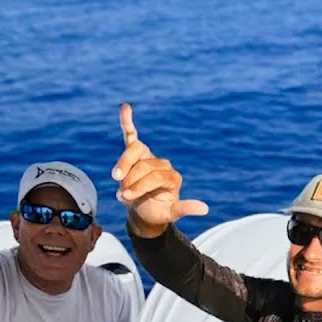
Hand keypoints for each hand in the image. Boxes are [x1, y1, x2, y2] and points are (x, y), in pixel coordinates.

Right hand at [111, 103, 208, 237]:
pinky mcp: (135, 155)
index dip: (140, 186)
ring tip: (116, 177)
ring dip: (124, 163)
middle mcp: (162, 164)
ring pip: (134, 151)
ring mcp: (148, 158)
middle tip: (123, 196)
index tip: (127, 198)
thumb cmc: (156, 213)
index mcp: (172, 177)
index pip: (155, 176)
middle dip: (130, 181)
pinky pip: (130, 135)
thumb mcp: (170, 214)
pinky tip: (125, 107)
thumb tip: (205, 208)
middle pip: (143, 165)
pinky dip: (127, 122)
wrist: (144, 212)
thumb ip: (185, 209)